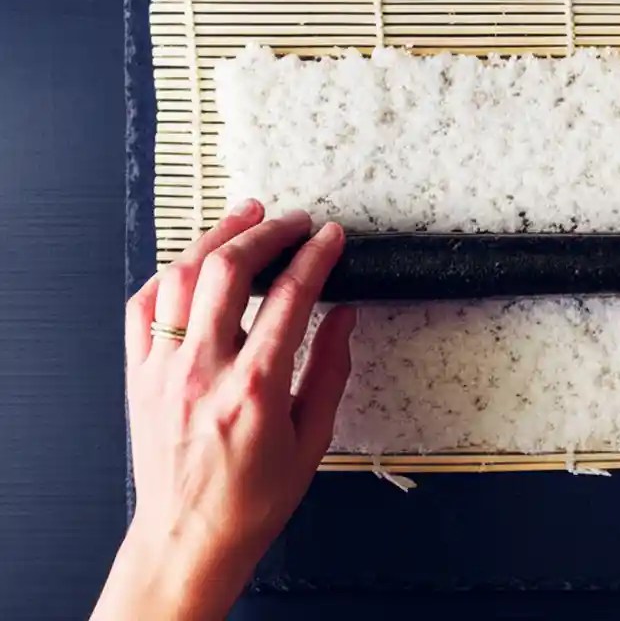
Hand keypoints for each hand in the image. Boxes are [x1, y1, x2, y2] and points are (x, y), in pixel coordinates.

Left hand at [93, 200, 354, 620]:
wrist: (190, 537)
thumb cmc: (253, 499)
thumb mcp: (312, 438)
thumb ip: (329, 370)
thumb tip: (344, 317)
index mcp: (255, 388)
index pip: (291, 297)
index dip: (315, 256)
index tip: (330, 237)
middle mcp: (204, 371)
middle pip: (229, 271)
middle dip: (266, 233)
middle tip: (292, 221)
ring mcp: (164, 369)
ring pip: (182, 278)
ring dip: (216, 238)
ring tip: (245, 219)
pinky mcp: (139, 375)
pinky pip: (144, 307)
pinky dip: (169, 275)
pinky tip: (193, 265)